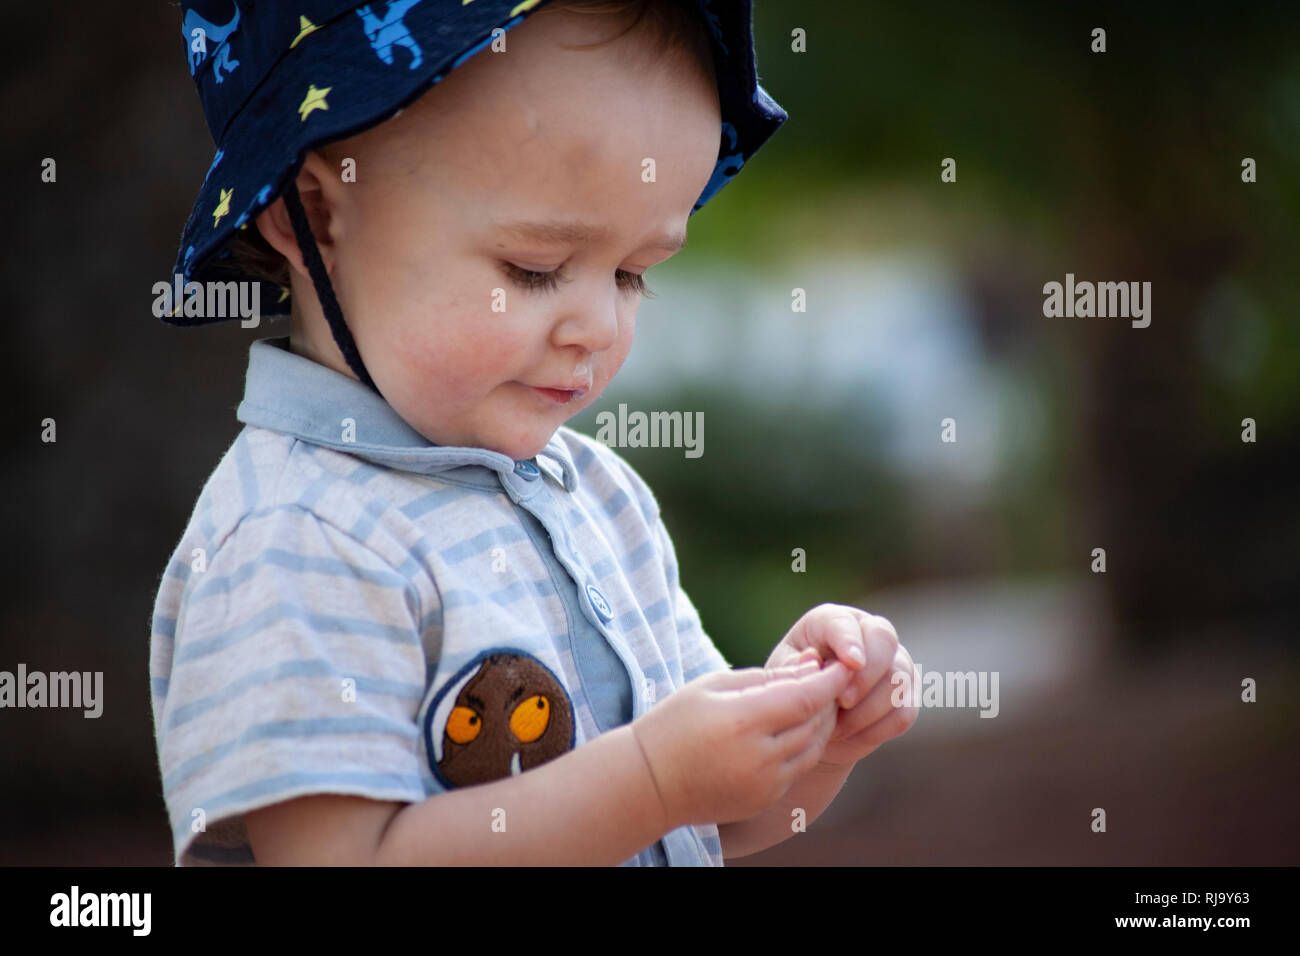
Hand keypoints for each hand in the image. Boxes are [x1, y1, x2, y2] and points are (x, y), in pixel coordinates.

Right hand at [631, 657, 852, 827]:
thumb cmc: (674, 724)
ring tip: (813, 701)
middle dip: (828, 699)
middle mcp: (759, 758)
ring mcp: (764, 784)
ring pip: (813, 749)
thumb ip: (765, 677)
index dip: (829, 680)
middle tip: (828, 677)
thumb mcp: (712, 686)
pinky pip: (798, 768)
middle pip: (815, 724)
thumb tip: (809, 666)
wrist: (648, 784)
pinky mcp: (764, 800)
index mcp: (742, 722)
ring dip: (821, 723)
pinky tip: (794, 729)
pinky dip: (804, 746)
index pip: (805, 697)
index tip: (839, 664)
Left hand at [764, 603, 918, 767]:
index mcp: (830, 621)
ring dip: (867, 709)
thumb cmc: (792, 693)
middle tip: (842, 702)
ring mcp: (893, 661)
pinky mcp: (906, 695)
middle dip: (865, 675)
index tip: (851, 663)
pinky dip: (878, 728)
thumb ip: (793, 667)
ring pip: (898, 678)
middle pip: (884, 639)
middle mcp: (867, 633)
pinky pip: (904, 712)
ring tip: (836, 727)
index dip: (849, 640)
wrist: (811, 728)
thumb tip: (812, 659)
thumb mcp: (781, 679)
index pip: (845, 621)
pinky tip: (853, 734)